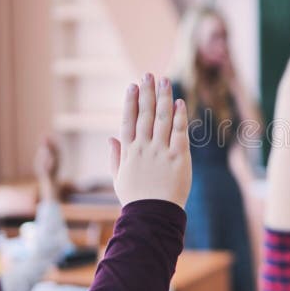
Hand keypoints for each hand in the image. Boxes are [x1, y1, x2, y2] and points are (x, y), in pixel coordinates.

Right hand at [108, 74, 191, 208]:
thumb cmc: (136, 199)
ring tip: (164, 80)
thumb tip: (110, 137)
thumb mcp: (119, 178)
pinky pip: (179, 132)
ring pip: (162, 118)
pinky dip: (179, 116)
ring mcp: (161, 151)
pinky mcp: (178, 157)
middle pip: (145, 114)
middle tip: (148, 74)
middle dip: (146, 92)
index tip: (132, 85)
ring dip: (163, 97)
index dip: (130, 102)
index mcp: (129, 152)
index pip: (128, 121)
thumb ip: (115, 156)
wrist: (153, 216)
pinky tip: (179, 102)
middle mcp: (144, 148)